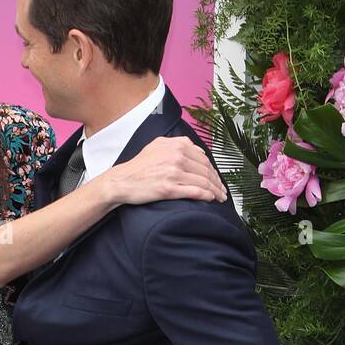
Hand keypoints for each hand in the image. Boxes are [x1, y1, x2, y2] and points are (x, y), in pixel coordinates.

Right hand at [110, 135, 226, 204]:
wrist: (122, 181)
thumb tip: (196, 150)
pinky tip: (211, 199)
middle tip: (223, 191)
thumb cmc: (138, 166)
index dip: (213, 170)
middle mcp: (177, 156)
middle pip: (206, 170)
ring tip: (220, 197)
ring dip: (215, 190)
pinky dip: (206, 196)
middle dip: (217, 182)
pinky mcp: (169, 188)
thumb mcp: (157, 146)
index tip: (217, 179)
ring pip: (203, 181)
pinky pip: (195, 191)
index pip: (203, 158)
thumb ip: (177, 144)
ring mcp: (173, 172)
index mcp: (177, 145)